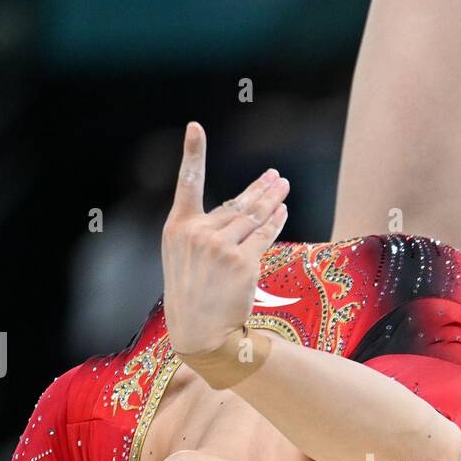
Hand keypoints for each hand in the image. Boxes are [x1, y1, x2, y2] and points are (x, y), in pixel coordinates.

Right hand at [162, 122, 289, 354]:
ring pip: (252, 218)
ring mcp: (220, 247)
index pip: (186, 184)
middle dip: (258, 189)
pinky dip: (275, 222)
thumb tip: (243, 208)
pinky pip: (264, 236)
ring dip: (271, 201)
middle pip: (235, 204)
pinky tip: (282, 210)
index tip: (195, 128)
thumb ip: (206, 230)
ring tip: (283, 186)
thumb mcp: (185, 257)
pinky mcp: (242, 261)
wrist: (200, 332)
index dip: (192, 154)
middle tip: (276, 176)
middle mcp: (197, 233)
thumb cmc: (193, 295)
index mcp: (177, 229)